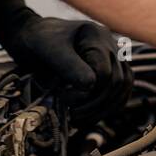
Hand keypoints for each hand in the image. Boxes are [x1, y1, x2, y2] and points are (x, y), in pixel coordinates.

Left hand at [0, 0, 132, 118]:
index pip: (105, 73)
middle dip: (94, 104)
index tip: (64, 99)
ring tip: (78, 119)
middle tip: (71, 115)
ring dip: (102, 110)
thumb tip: (90, 85)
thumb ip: (69, 66)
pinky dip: (106, 108)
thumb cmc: (39, 40)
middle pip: (116, 82)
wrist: (33, 37)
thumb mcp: (49, 50)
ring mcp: (113, 58)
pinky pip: (119, 92)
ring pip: (122, 89)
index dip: (87, 92)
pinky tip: (88, 116)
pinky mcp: (111, 70)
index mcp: (96, 36)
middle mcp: (110, 46)